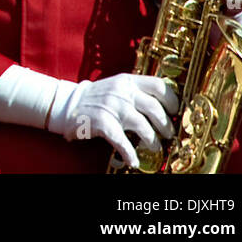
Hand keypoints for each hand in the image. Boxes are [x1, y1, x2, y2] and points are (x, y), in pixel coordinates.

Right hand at [45, 73, 177, 168]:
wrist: (67, 103)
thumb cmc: (95, 97)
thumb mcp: (116, 86)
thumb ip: (136, 92)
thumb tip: (163, 107)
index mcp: (127, 81)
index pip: (158, 85)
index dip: (172, 99)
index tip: (175, 111)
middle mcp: (122, 93)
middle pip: (155, 109)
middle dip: (165, 125)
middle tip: (168, 134)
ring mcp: (113, 107)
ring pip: (144, 127)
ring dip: (153, 141)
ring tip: (154, 147)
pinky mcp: (103, 123)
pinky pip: (124, 142)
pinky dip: (131, 154)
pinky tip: (133, 160)